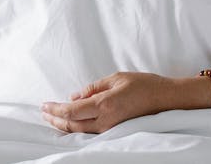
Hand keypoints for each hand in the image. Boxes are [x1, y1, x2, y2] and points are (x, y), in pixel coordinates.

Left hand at [41, 72, 173, 133]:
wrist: (167, 100)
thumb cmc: (143, 85)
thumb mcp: (116, 78)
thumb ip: (93, 88)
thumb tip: (73, 96)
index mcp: (104, 105)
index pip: (71, 111)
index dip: (55, 110)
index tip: (43, 106)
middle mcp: (106, 121)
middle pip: (72, 125)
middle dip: (55, 119)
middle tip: (43, 113)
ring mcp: (111, 129)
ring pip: (80, 132)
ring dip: (64, 125)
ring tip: (52, 119)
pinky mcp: (116, 131)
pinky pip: (91, 133)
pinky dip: (77, 128)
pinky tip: (71, 124)